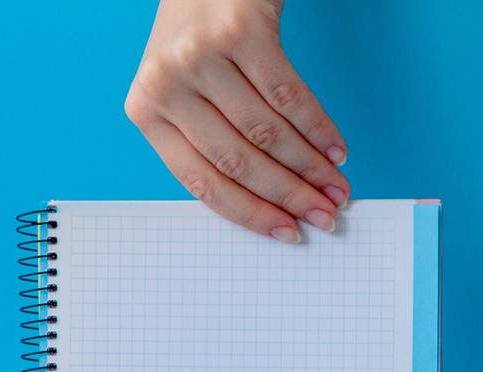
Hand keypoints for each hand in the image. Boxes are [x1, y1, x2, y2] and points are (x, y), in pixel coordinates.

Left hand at [125, 0, 349, 241]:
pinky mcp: (241, 28)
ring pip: (266, 133)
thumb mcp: (181, 92)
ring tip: (337, 188)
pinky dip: (318, 128)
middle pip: (237, 162)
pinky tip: (335, 150)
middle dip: (288, 197)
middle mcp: (165, 86)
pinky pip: (289, 95)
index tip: (287, 232)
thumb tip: (266, 200)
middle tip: (324, 216)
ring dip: (310, 168)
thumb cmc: (197, 37)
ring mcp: (201, 56)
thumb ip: (206, 140)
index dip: (250, 213)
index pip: (201, 182)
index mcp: (146, 113)